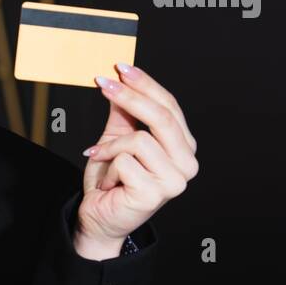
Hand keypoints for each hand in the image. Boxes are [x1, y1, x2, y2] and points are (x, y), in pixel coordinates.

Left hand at [74, 63, 197, 256]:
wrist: (98, 217)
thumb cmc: (111, 179)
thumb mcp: (115, 139)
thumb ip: (123, 113)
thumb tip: (120, 79)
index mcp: (183, 146)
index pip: (169, 107)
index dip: (145, 84)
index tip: (120, 67)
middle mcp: (187, 163)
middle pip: (162, 117)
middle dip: (130, 96)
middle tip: (103, 83)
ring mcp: (175, 181)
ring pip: (139, 140)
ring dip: (111, 147)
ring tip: (101, 160)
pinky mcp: (156, 194)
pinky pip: (125, 162)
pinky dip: (107, 166)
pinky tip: (107, 181)